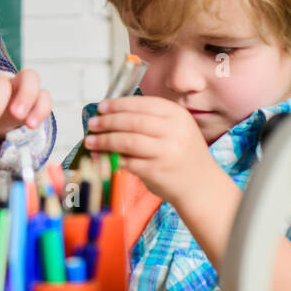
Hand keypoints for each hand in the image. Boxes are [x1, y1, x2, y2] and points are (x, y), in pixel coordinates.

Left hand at [84, 95, 217, 207]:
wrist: (200, 187)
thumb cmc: (182, 155)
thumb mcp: (176, 130)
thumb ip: (151, 120)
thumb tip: (112, 114)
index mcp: (177, 115)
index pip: (143, 104)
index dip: (119, 104)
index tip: (102, 107)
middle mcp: (174, 131)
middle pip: (132, 121)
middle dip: (108, 121)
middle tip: (92, 123)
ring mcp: (166, 152)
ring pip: (127, 141)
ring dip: (104, 140)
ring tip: (90, 141)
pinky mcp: (156, 171)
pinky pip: (127, 161)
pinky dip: (110, 158)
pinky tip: (100, 157)